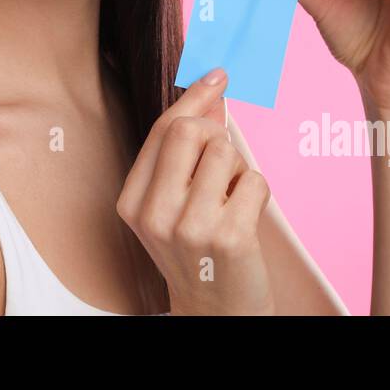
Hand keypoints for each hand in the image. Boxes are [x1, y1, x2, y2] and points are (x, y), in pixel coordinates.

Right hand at [116, 68, 274, 314]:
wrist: (216, 314)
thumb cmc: (199, 251)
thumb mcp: (174, 203)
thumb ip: (184, 153)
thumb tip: (209, 95)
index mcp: (132, 201)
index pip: (164, 130)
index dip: (194, 97)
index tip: (217, 75)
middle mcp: (155, 214)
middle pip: (189, 130)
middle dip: (216, 135)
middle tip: (222, 165)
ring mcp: (191, 228)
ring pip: (225, 152)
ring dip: (237, 170)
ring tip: (229, 202)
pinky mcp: (229, 238)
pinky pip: (254, 180)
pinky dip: (257, 193)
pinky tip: (245, 220)